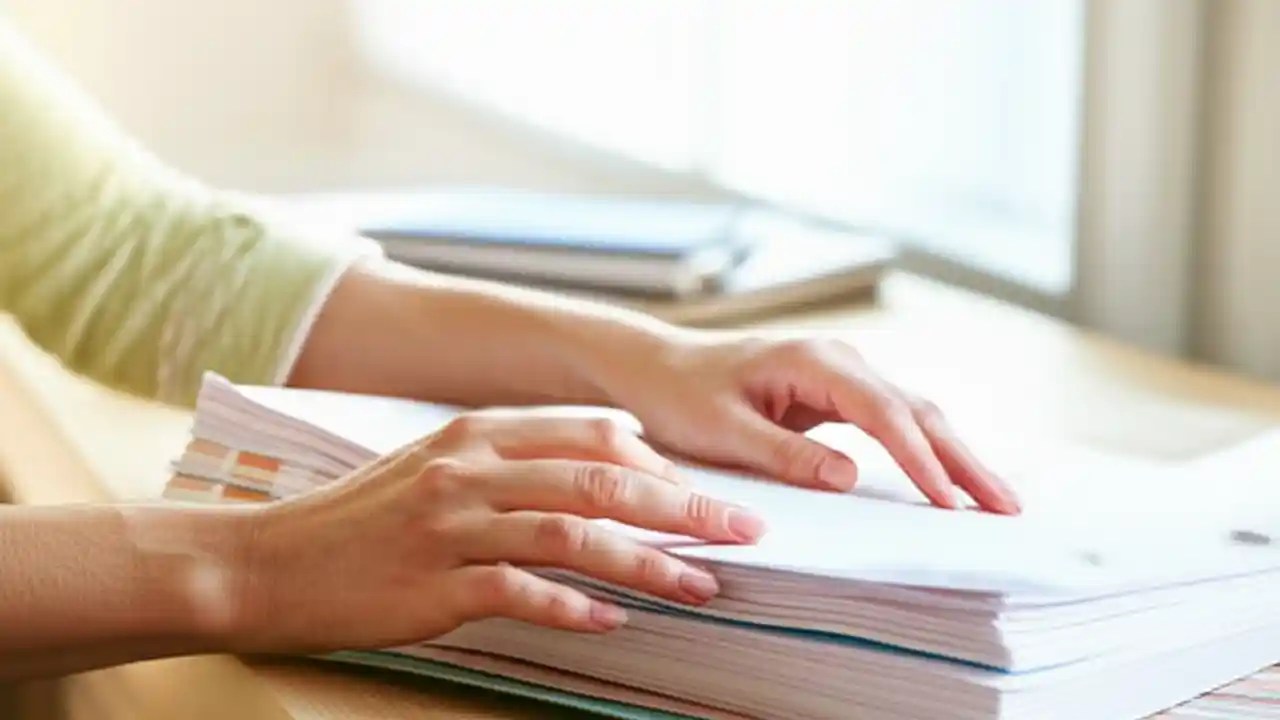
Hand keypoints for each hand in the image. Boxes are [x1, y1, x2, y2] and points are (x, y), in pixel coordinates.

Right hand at [229, 412, 764, 653]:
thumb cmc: (361, 515)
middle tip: (742, 529)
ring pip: (573, 535)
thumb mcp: (436, 461)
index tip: (705, 491)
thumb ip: (515, 452)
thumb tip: (611, 449)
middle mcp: (468, 469)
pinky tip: (614, 620)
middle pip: (599, 481)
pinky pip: (520, 592)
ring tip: (701, 585)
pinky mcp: (432, 583)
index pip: (589, 434)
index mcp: (476, 432)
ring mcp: (450, 525)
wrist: (268, 559)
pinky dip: (574, 606)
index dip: (659, 463)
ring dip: (648, 562)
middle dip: (682, 506)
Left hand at [605, 336, 1019, 514]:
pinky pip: (892, 422)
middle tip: (1008, 507)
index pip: (883, 413)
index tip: (950, 503)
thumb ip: (785, 454)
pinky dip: (925, 450)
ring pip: (913, 414)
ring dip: (954, 456)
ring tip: (996, 500)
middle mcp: (838, 360)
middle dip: (963, 459)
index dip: (920, 460)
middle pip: (916, 409)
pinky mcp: (836, 393)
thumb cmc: (680, 395)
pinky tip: (949, 479)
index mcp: (813, 362)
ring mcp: (841, 374)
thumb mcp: (723, 430)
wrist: (656, 366)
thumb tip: (850, 479)